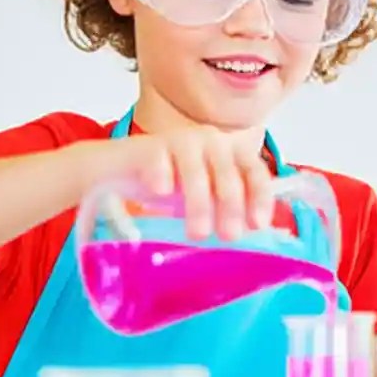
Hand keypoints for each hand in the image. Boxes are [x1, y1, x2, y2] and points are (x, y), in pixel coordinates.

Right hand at [102, 125, 273, 239]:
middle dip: (232, 208)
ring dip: (199, 205)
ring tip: (198, 233)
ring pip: (197, 174)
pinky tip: (160, 191)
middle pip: (228, 175)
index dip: (260, 197)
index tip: (257, 224)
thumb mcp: (203, 200)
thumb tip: (247, 234)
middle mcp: (210, 141)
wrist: (116, 171)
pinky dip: (162, 178)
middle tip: (229, 236)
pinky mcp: (149, 146)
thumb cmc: (166, 186)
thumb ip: (225, 210)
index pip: (254, 170)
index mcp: (229, 152)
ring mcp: (180, 140)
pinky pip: (160, 162)